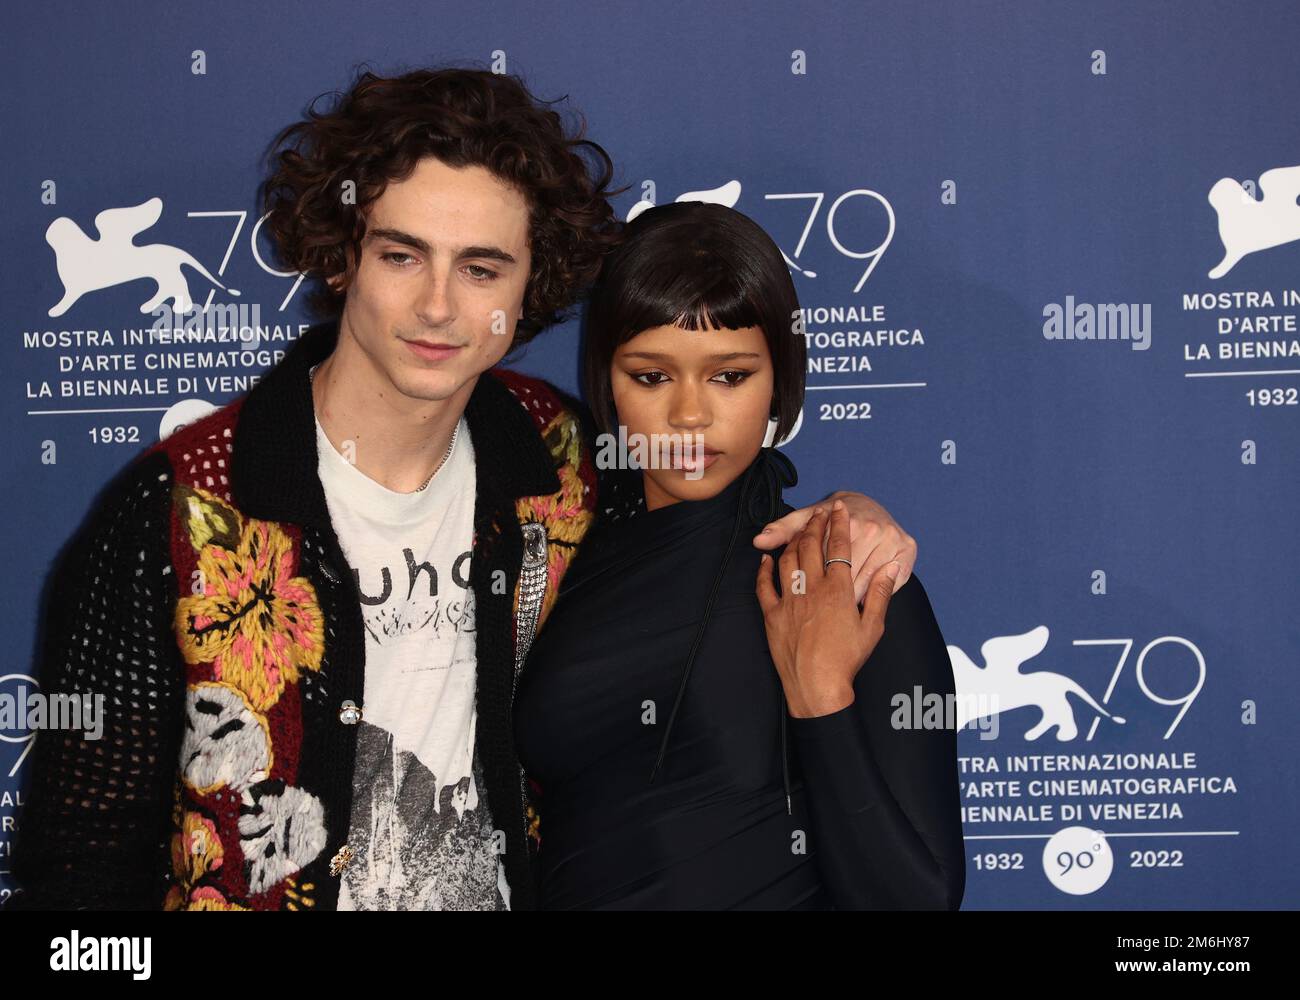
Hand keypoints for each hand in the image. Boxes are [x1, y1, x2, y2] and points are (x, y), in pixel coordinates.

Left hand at [755, 500, 899, 717]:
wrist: (817, 686)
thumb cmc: (847, 660)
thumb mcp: (873, 628)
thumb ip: (881, 594)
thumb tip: (891, 569)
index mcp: (838, 591)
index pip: (839, 547)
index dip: (839, 524)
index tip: (839, 509)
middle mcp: (812, 590)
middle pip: (811, 546)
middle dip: (815, 524)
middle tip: (820, 512)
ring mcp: (789, 601)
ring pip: (787, 560)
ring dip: (792, 541)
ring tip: (798, 531)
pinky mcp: (772, 615)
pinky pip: (763, 586)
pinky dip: (764, 569)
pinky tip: (765, 558)